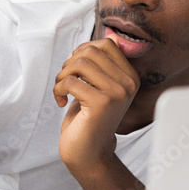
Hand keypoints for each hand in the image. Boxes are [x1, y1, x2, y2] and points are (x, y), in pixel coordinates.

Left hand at [54, 39, 139, 172]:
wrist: (89, 154)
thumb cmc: (88, 119)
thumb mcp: (99, 87)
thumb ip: (102, 64)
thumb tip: (107, 35)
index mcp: (130, 76)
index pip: (106, 44)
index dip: (84, 50)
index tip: (75, 69)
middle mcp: (128, 83)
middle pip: (91, 51)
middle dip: (70, 62)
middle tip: (65, 81)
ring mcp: (117, 93)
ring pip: (80, 63)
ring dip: (62, 75)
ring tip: (62, 90)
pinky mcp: (101, 103)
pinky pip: (71, 81)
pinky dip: (59, 89)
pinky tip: (61, 102)